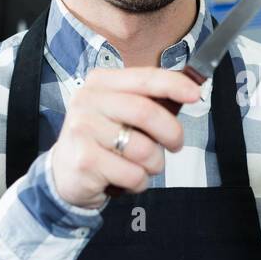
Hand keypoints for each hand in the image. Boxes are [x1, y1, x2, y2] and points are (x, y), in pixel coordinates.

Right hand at [49, 67, 201, 207]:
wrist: (64, 172)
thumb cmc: (101, 140)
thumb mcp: (118, 112)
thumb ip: (145, 101)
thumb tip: (187, 94)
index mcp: (100, 82)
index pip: (144, 78)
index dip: (174, 85)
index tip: (196, 95)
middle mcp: (88, 101)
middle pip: (146, 112)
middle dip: (171, 133)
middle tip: (176, 145)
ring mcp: (83, 130)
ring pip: (143, 149)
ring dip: (154, 164)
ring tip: (142, 166)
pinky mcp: (85, 160)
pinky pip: (132, 174)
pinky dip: (138, 182)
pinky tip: (124, 178)